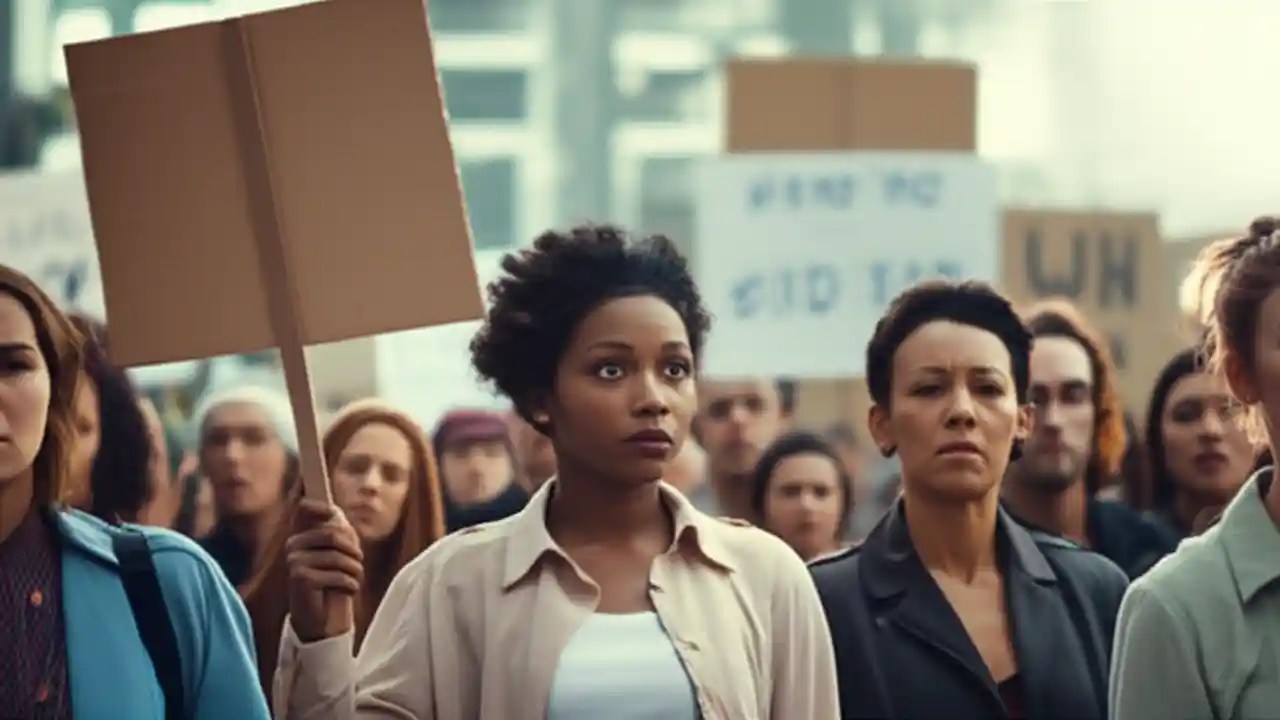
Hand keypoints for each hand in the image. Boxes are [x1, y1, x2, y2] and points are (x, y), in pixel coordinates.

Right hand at [287, 499, 363, 642]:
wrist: (321, 618)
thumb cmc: (333, 581)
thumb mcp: (339, 554)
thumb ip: (339, 532)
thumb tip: (335, 513)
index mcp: (302, 535)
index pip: (303, 509)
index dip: (320, 507)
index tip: (332, 514)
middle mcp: (293, 545)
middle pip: (333, 534)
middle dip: (354, 551)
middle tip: (358, 564)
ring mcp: (294, 561)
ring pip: (338, 557)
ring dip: (356, 571)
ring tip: (355, 579)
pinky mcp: (300, 578)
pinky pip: (337, 575)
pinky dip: (351, 584)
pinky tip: (349, 590)